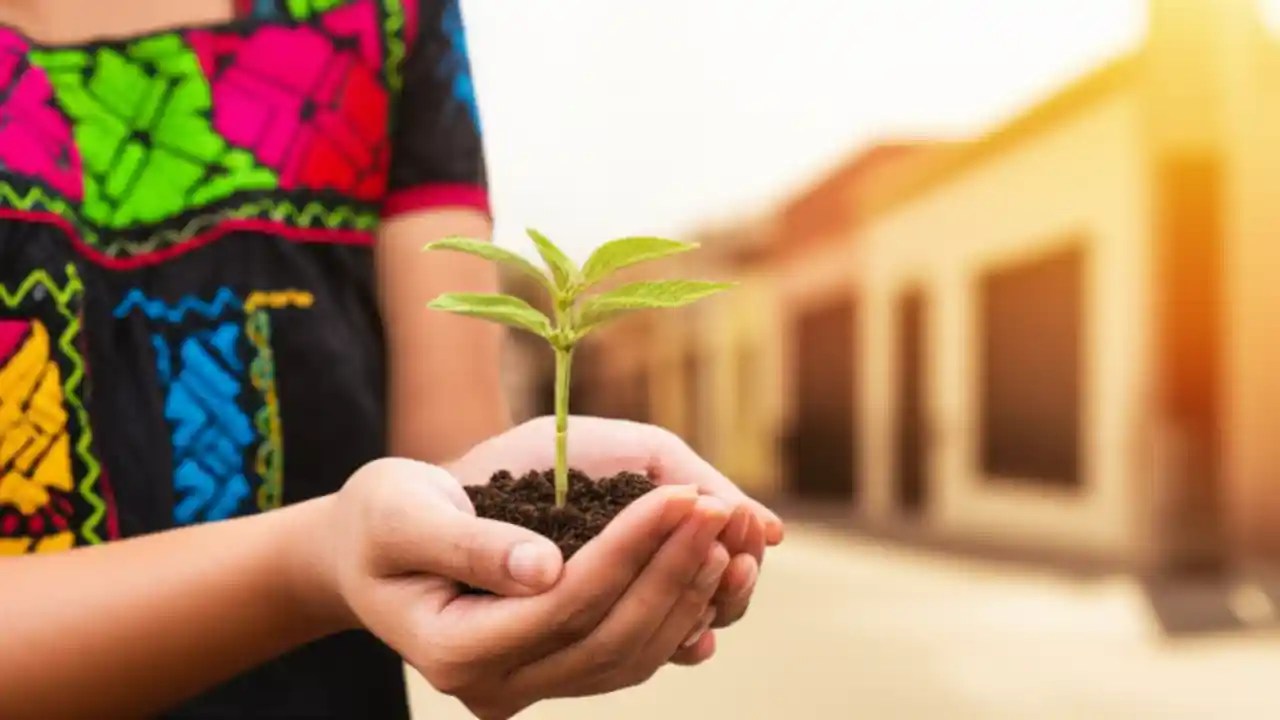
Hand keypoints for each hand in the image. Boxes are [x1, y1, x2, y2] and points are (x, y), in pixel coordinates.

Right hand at [320, 458, 732, 718]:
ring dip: (688, 597)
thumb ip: (468, 542)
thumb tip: (545, 567)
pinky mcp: (550, 675)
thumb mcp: (401, 513)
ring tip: (728, 536)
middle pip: (610, 636)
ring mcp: (524, 689)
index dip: (632, 547)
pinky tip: (711, 574)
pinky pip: (626, 658)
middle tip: (719, 507)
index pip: (568, 601)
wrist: (366, 554)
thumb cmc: (379, 520)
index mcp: (454, 648)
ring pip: (629, 657)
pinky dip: (675, 617)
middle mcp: (493, 686)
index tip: (682, 494)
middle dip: (673, 568)